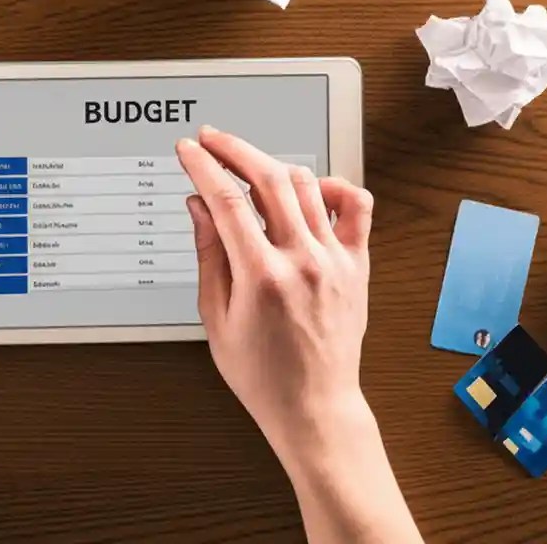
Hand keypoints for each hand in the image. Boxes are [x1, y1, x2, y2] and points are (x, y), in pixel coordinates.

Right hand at [176, 126, 375, 457]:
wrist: (315, 406)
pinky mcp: (356, 263)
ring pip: (307, 184)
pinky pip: (355, 206)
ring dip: (273, 164)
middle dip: (235, 149)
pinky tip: (309, 189)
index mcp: (262, 278)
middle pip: (268, 179)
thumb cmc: (263, 375)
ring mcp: (335, 260)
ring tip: (250, 166)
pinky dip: (332, 186)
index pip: (228, 201)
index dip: (204, 166)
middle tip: (213, 139)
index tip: (189, 151)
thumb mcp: (217, 318)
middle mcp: (303, 261)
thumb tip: (199, 206)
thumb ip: (209, 255)